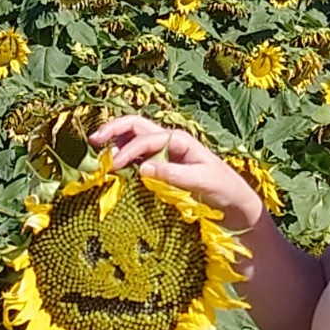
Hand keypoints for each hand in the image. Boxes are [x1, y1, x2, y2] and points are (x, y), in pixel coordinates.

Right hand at [89, 115, 263, 230]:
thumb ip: (173, 174)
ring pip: (133, 137)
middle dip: (113, 129)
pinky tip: (114, 166)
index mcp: (180, 140)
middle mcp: (170, 141)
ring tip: (100, 152)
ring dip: (116, 140)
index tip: (114, 167)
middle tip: (94, 140)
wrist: (235, 204)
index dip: (127, 151)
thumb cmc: (223, 188)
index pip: (146, 138)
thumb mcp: (201, 180)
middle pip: (135, 126)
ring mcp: (164, 153)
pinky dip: (123, 155)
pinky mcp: (161, 167)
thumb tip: (142, 168)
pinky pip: (137, 155)